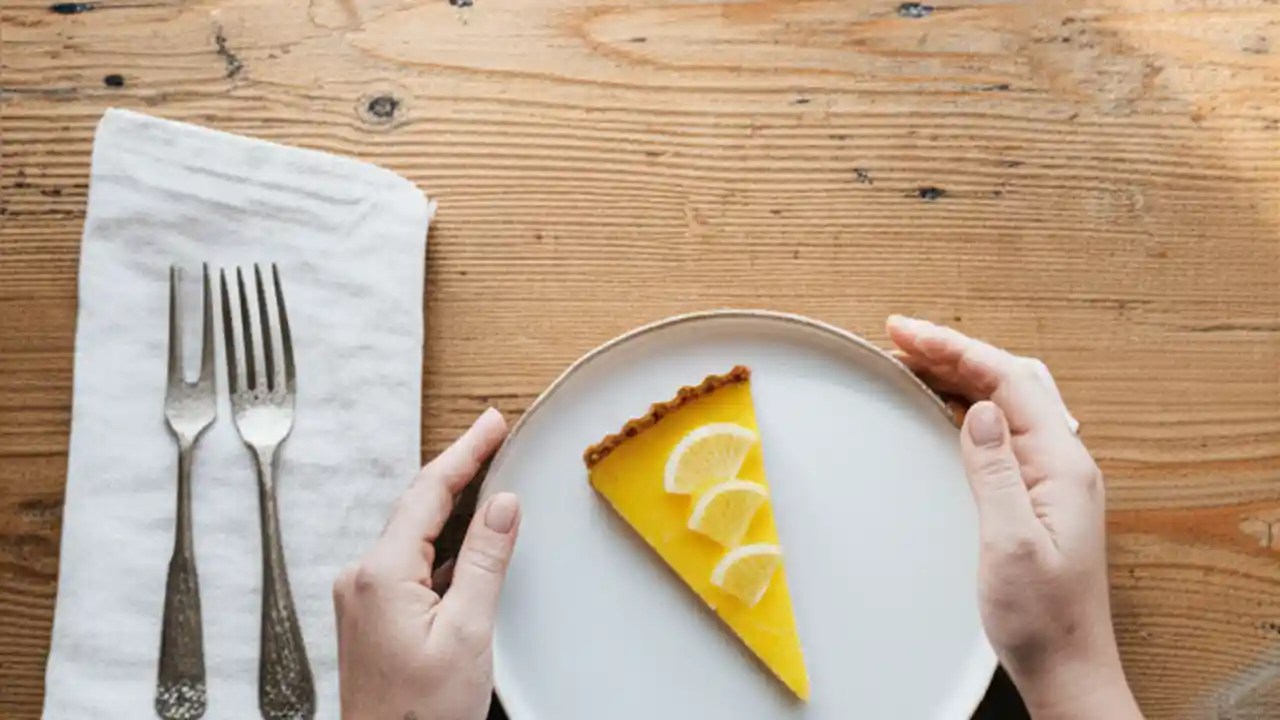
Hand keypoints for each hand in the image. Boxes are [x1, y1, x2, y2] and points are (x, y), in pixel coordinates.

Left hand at [334, 409, 520, 719]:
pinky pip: (408, 562)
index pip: (428, 493)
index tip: (491, 422)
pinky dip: (440, 543)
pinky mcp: (371, 617)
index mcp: (381, 573)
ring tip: (486, 474)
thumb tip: (501, 505)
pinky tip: (465, 540)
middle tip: (492, 435)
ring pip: (412, 533)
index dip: (465, 452)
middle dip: (457, 469)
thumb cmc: (422, 714)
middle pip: (416, 506)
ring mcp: (363, 598)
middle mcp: (362, 578)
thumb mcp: (468, 632)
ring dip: (449, 505)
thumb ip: (485, 561)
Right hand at [887, 316, 1141, 719]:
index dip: (955, 349)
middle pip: (1009, 381)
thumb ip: (996, 470)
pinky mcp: (1035, 494)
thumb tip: (980, 409)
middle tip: (899, 336)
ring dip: (959, 374)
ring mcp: (1050, 478)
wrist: (1065, 666)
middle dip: (954, 350)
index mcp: (1062, 466)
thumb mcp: (1011, 543)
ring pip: (1005, 402)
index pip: (1009, 382)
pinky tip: (941, 404)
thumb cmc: (1041, 617)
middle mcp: (1062, 462)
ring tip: (911, 358)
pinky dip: (967, 405)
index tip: (906, 331)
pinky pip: (1002, 431)